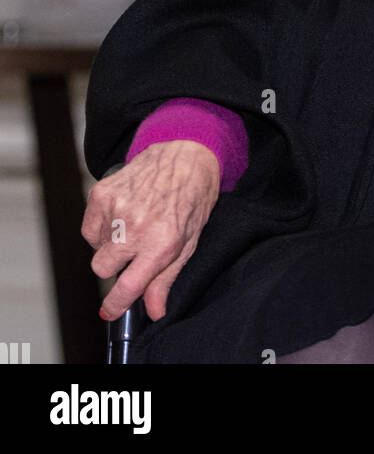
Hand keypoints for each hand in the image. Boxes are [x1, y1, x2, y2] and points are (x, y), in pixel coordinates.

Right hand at [82, 140, 220, 320]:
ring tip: (132, 226)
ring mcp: (115, 208)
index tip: (111, 310)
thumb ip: (167, 279)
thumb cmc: (193, 198)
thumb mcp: (189, 242)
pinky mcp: (101, 192)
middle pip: (103, 268)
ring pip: (96, 248)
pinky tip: (120, 215)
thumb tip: (154, 312)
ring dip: (109, 244)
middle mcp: (136, 226)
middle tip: (133, 252)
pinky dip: (101, 226)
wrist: (186, 153)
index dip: (116, 304)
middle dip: (115, 267)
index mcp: (161, 242)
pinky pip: (89, 227)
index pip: (127, 287)